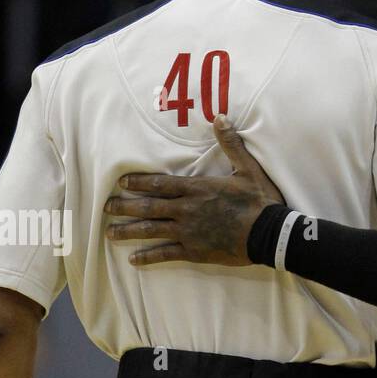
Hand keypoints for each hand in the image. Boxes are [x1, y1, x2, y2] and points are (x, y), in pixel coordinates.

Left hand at [105, 116, 284, 266]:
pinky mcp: (195, 251)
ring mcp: (188, 232)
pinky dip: (149, 256)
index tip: (121, 183)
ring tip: (110, 233)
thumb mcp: (247, 168)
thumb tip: (220, 118)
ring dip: (129, 231)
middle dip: (125, 206)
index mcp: (197, 188)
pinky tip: (134, 259)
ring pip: (151, 230)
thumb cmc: (260, 201)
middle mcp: (186, 209)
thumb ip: (231, 144)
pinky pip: (166, 254)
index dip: (138, 182)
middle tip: (106, 207)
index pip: (159, 183)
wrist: (270, 234)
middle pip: (148, 207)